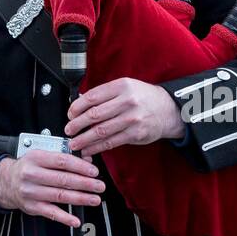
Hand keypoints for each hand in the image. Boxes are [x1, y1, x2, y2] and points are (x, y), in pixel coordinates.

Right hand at [0, 149, 104, 227]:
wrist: (6, 182)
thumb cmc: (28, 167)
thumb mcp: (41, 156)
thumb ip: (63, 157)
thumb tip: (87, 161)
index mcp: (35, 158)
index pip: (61, 161)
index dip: (80, 167)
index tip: (94, 171)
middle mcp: (32, 175)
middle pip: (62, 180)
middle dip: (84, 184)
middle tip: (99, 186)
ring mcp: (31, 192)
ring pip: (59, 196)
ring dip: (80, 199)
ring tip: (94, 199)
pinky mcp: (32, 207)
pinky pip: (51, 213)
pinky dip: (65, 218)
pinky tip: (76, 220)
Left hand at [64, 78, 183, 157]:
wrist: (168, 110)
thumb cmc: (143, 97)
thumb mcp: (125, 87)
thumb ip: (105, 94)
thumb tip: (80, 104)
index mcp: (121, 86)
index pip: (92, 97)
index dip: (77, 107)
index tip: (69, 114)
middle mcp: (127, 101)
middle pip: (94, 114)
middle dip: (77, 124)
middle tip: (68, 130)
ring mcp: (132, 119)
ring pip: (101, 130)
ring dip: (84, 139)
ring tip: (74, 143)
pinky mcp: (135, 134)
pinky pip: (111, 142)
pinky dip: (97, 147)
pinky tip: (88, 149)